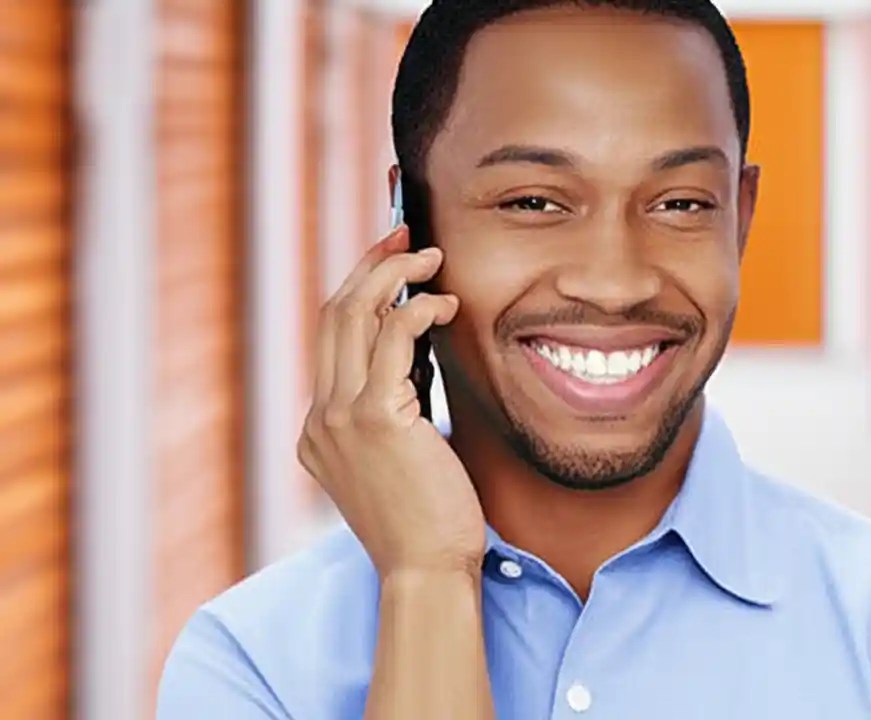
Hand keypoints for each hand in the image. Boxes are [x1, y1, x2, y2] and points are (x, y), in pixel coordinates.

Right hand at [298, 227, 484, 579]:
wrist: (427, 571)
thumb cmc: (427, 522)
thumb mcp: (397, 463)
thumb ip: (391, 416)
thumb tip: (416, 366)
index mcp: (318, 431)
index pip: (329, 341)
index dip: (357, 292)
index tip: (388, 264)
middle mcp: (318, 419)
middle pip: (332, 315)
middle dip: (368, 266)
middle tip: (405, 236)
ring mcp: (338, 418)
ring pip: (353, 316)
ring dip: (393, 274)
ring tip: (429, 257)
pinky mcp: (374, 418)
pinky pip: (392, 338)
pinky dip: (417, 310)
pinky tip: (444, 305)